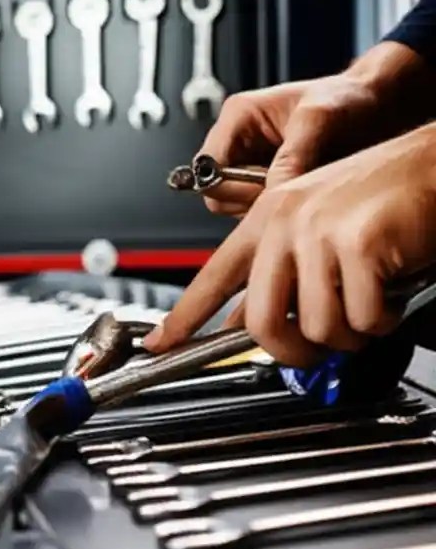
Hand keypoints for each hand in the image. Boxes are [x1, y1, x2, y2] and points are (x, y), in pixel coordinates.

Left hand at [143, 123, 435, 367]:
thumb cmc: (388, 197)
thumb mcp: (319, 231)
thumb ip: (282, 275)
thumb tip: (249, 327)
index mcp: (268, 219)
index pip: (212, 278)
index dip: (182, 319)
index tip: (156, 344)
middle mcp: (284, 223)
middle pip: (260, 324)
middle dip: (293, 351)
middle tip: (318, 349)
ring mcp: (318, 232)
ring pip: (315, 328)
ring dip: (350, 331)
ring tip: (368, 300)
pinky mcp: (356, 245)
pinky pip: (361, 319)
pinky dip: (383, 317)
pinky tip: (392, 290)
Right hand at [195, 42, 427, 216]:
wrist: (380, 104)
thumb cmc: (350, 98)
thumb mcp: (321, 119)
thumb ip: (292, 155)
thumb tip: (271, 191)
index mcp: (238, 117)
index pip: (206, 169)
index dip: (232, 187)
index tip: (268, 186)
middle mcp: (237, 141)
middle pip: (217, 193)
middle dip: (251, 198)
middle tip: (289, 189)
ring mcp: (251, 162)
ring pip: (236, 205)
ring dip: (267, 204)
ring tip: (303, 185)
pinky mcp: (267, 179)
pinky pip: (258, 207)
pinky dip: (279, 207)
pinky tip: (304, 192)